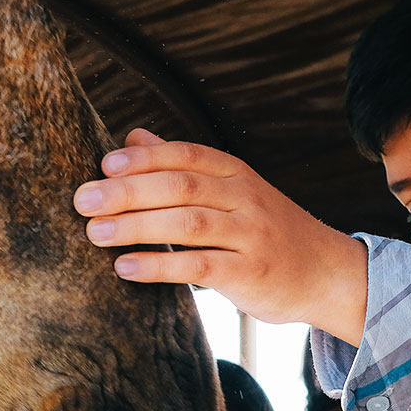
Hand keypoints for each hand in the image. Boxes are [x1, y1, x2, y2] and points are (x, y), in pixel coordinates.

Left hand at [73, 130, 369, 342]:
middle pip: (181, 186)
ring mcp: (251, 234)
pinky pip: (200, 266)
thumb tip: (131, 137)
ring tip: (95, 233)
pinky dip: (160, 266)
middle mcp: (245, 197)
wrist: (326, 273)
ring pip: (188, 224)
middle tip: (83, 201)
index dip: (144, 158)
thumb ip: (182, 166)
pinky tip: (126, 268)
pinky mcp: (251, 273)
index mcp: (236, 172)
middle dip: (127, 191)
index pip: (186, 154)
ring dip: (136, 227)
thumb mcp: (231, 190)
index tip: (104, 165)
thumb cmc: (266, 231)